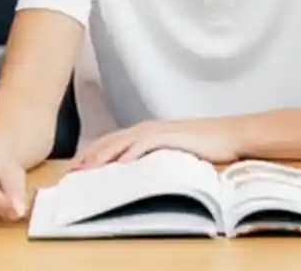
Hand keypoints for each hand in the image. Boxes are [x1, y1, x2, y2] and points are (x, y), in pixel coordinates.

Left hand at [70, 117, 244, 170]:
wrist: (229, 135)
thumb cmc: (202, 145)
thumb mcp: (170, 152)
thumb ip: (151, 158)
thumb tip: (132, 173)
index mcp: (144, 132)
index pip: (109, 142)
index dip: (91, 154)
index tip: (75, 168)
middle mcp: (146, 128)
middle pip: (109, 141)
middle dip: (89, 156)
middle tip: (72, 172)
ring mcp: (157, 131)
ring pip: (122, 142)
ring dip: (103, 156)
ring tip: (88, 169)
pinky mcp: (170, 136)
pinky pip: (146, 145)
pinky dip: (131, 154)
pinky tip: (120, 165)